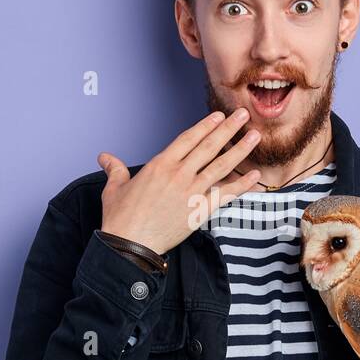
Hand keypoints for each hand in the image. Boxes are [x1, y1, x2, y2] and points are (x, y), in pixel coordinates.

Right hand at [97, 110, 261, 255]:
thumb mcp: (114, 188)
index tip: (219, 115)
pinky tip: (255, 176)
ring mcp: (191, 192)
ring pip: (221, 166)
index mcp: (160, 165)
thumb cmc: (121, 217)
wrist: (130, 244)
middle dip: (228, 129)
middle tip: (244, 115)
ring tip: (255, 137)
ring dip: (240, 150)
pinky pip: (225, 195)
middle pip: (209, 146)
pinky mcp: (199, 210)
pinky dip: (241, 186)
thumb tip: (104, 157)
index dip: (206, 125)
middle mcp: (179, 174)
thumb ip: (115, 168)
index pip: (188, 139)